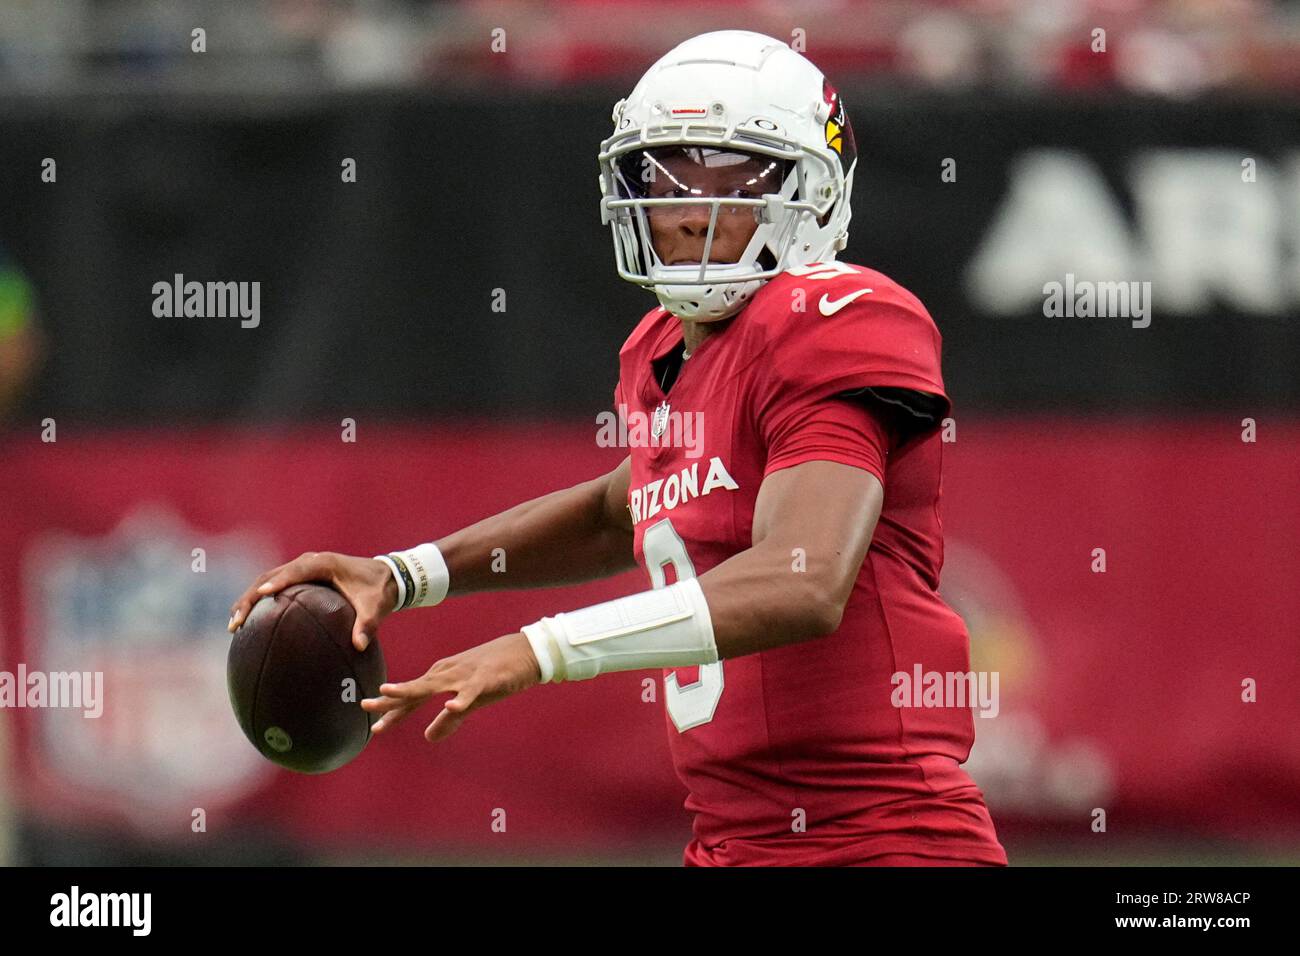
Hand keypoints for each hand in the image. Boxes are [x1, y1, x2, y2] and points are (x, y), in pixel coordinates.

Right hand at [227, 551, 398, 650]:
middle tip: (236, 621)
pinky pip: (274, 585)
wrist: (386, 576)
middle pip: (272, 575)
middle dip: (251, 596)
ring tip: (234, 624)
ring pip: (267, 579)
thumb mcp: (375, 608)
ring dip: (249, 599)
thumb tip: (360, 646)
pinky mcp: (300, 576)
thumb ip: (367, 625)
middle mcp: (309, 561)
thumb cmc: (378, 591)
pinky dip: (259, 600)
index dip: (278, 581)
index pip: (296, 571)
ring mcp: (303, 568)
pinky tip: (247, 622)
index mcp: (325, 563)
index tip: (262, 594)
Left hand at [362, 632, 541, 742]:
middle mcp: (448, 674)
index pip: (413, 697)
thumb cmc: (497, 675)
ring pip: (433, 685)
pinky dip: (460, 700)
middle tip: (365, 705)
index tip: (374, 727)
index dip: (393, 711)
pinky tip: (450, 707)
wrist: (527, 652)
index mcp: (443, 678)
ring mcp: (465, 675)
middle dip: (390, 699)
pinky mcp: (486, 679)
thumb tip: (428, 737)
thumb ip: (450, 720)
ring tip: (389, 694)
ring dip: (410, 690)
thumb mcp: (472, 701)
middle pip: (414, 689)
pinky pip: (470, 691)